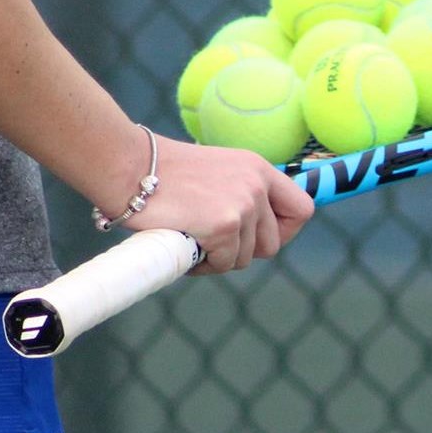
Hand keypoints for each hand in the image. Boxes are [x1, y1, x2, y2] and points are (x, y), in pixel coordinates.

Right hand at [128, 136, 313, 273]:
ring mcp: (243, 205)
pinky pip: (223, 264)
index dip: (286, 232)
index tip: (262, 239)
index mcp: (257, 168)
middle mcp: (256, 184)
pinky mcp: (224, 226)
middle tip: (214, 245)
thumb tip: (250, 230)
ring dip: (219, 259)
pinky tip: (184, 246)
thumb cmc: (160, 174)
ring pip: (245, 258)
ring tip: (192, 241)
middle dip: (244, 252)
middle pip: (272, 244)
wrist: (129, 166)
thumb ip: (238, 193)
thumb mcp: (214, 173)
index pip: (302, 209)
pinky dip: (202, 265)